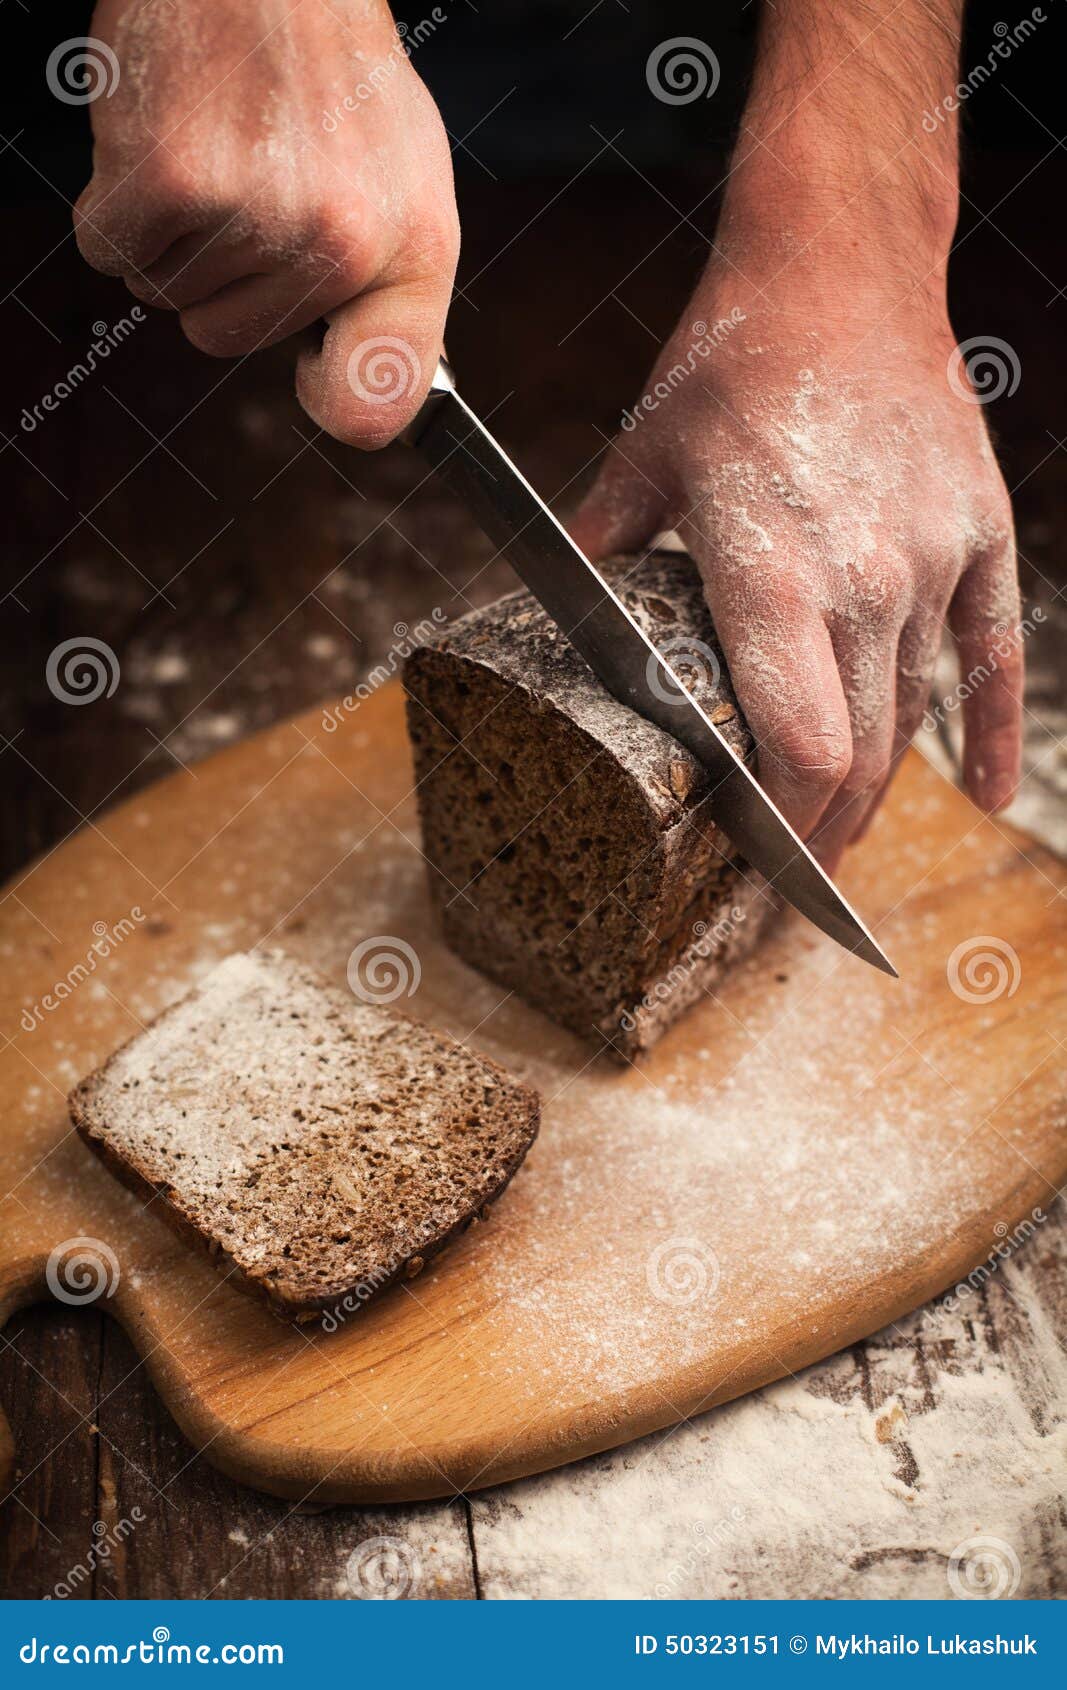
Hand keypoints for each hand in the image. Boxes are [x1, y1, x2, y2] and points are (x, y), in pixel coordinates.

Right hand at [74, 0, 458, 445]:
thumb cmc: (334, 74)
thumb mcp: (407, 185)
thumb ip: (390, 292)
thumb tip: (367, 385)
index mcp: (413, 253)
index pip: (377, 403)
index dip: (332, 402)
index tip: (314, 379)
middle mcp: (340, 247)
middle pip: (228, 341)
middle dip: (221, 277)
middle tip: (249, 186)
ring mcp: (255, 218)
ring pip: (167, 297)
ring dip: (171, 235)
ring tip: (216, 149)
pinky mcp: (171, 184)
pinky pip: (111, 254)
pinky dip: (119, 208)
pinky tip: (164, 144)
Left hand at [574, 7, 1021, 869]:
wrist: (839, 268)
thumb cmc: (733, 362)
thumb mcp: (644, 462)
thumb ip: (606, 559)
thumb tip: (555, 616)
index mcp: (774, 577)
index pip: (796, 751)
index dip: (780, 828)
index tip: (748, 867)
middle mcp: (866, 584)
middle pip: (857, 757)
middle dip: (822, 837)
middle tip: (788, 888)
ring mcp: (932, 562)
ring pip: (912, 717)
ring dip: (879, 794)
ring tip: (842, 850)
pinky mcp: (976, 536)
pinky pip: (991, 655)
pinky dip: (987, 733)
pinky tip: (984, 794)